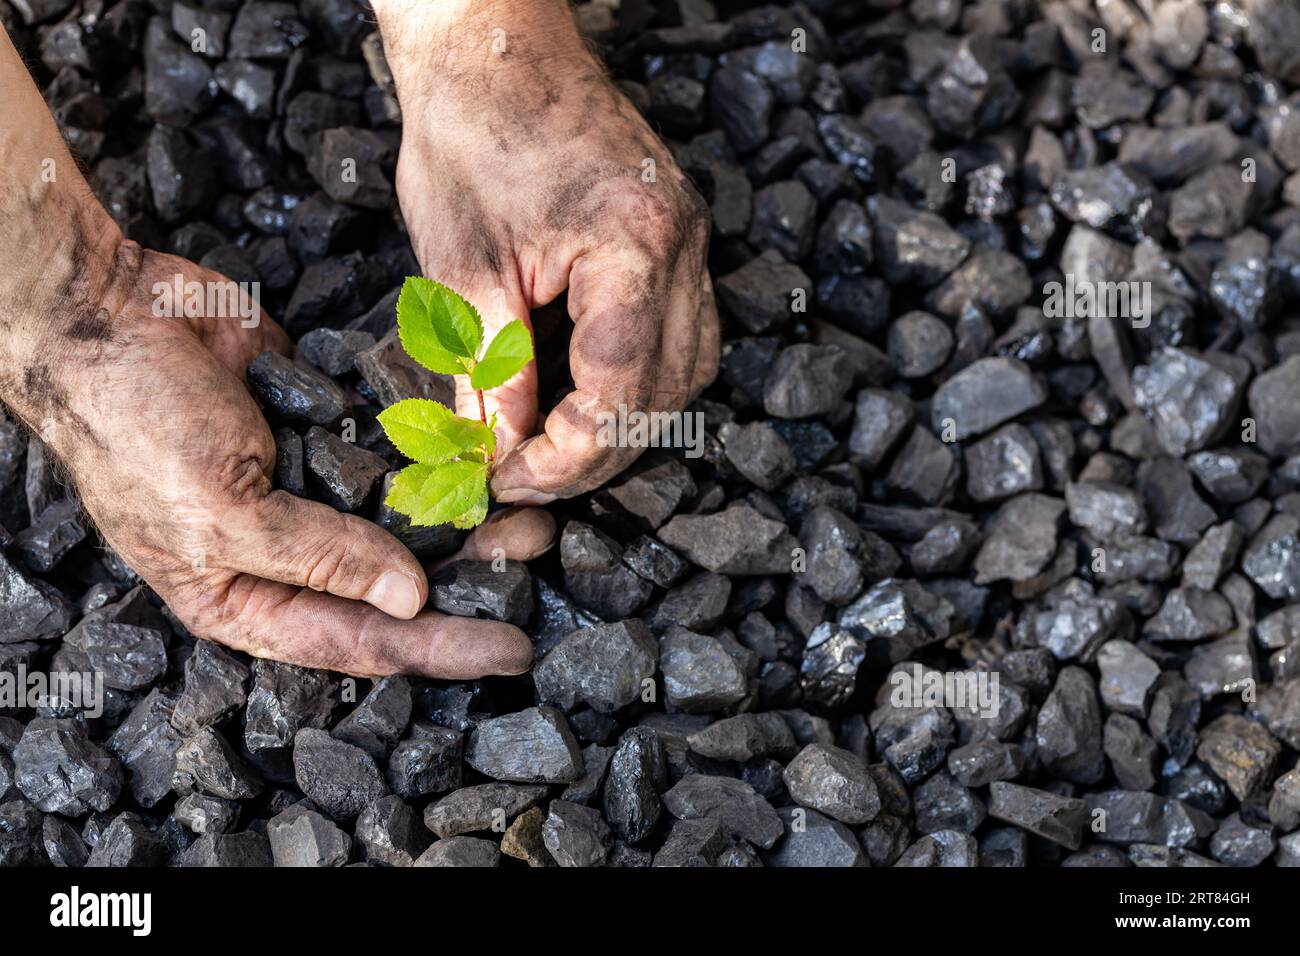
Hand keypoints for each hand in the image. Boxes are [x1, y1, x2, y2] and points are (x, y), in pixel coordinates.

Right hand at [10, 238, 549, 677]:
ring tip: (529, 504)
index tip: (511, 648)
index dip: (438, 648)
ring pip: (405, 520)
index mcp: (245, 598)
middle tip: (537, 549)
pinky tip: (485, 453)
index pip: (357, 643)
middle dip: (468, 574)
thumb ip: (317, 557)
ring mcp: (309, 489)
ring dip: (466, 514)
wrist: (108, 313)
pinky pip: (394, 453)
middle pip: (393, 586)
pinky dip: (437, 455)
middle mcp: (285, 554)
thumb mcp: (219, 511)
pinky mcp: (325, 430)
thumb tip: (408, 600)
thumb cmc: (135, 425)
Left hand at [375, 0, 720, 504]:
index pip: (621, 390)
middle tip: (527, 477)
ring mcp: (688, 242)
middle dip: (598, 452)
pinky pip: (679, 333)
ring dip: (626, 422)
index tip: (510, 479)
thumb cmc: (471, 136)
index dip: (567, 455)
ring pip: (686, 371)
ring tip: (557, 446)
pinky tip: (587, 393)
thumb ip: (490, 371)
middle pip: (666, 392)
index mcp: (633, 247)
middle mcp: (681, 248)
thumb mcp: (464, 267)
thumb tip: (496, 456)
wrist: (495, 49)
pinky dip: (638, 379)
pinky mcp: (674, 240)